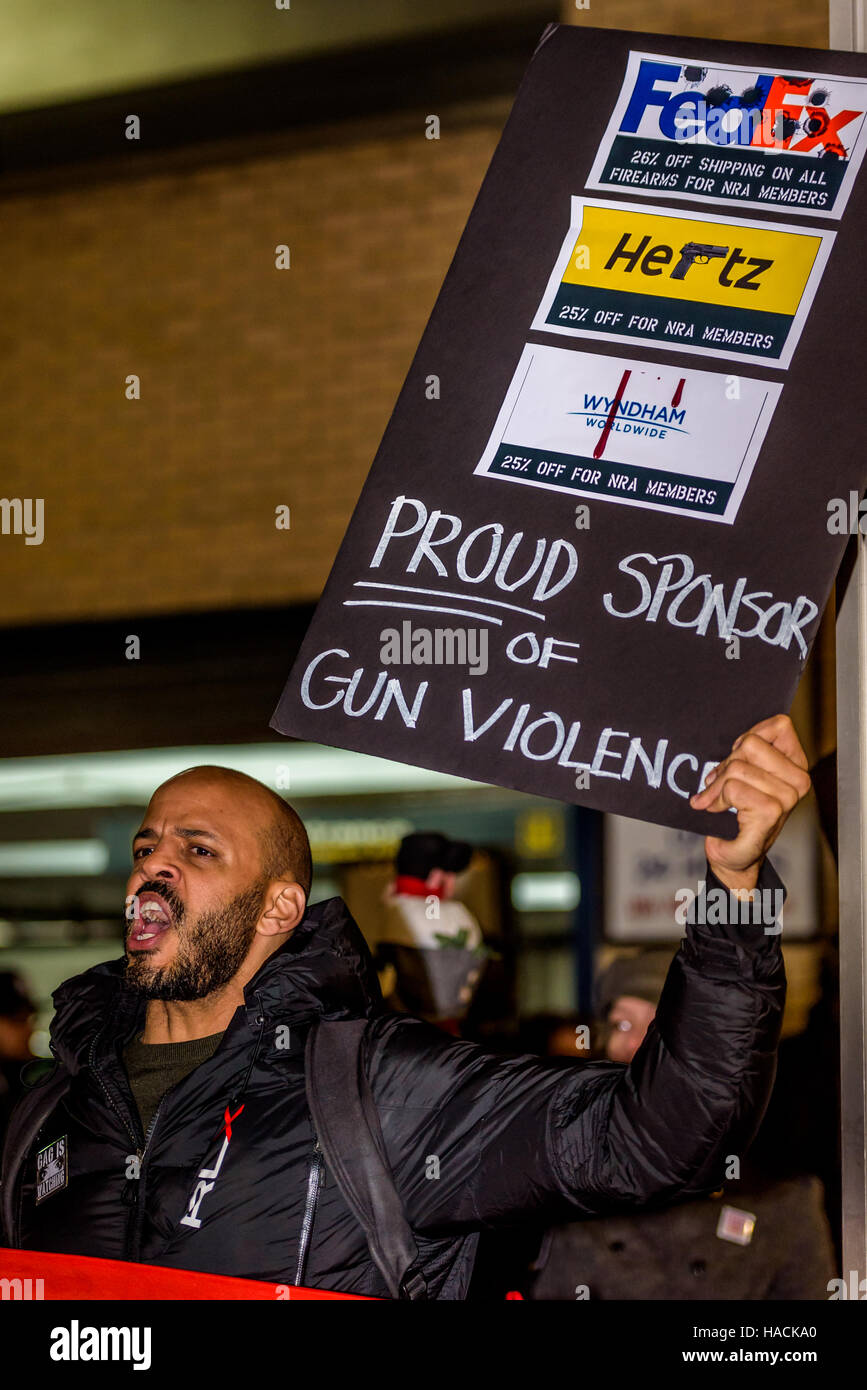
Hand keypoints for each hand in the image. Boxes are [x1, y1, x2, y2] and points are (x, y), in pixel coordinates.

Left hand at [689, 714, 810, 891]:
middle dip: (726, 765)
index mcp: (796, 765)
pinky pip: (733, 788)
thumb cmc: (738, 814)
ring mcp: (787, 797)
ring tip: (716, 800)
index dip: (747, 738)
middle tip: (719, 786)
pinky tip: (717, 810)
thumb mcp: (744, 773)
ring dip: (717, 786)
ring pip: (737, 767)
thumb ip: (746, 751)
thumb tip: (737, 740)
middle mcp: (799, 780)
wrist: (734, 856)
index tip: (737, 759)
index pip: (779, 725)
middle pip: (750, 744)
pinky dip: (716, 799)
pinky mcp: (771, 811)